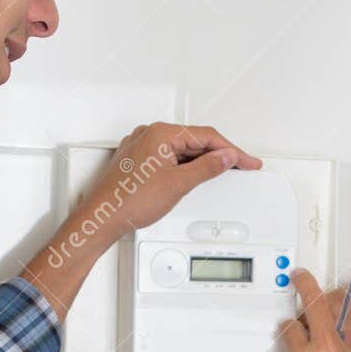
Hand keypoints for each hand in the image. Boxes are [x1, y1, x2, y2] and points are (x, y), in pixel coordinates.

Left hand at [85, 122, 260, 238]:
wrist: (103, 217)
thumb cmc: (129, 201)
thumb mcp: (178, 183)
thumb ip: (207, 167)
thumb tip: (225, 157)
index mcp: (160, 134)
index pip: (206, 136)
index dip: (231, 150)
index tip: (247, 161)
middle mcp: (149, 135)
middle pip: (194, 140)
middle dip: (219, 154)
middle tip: (240, 166)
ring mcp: (142, 147)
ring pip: (182, 149)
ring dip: (202, 161)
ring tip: (221, 172)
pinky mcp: (138, 161)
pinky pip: (169, 156)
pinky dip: (185, 165)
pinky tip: (194, 175)